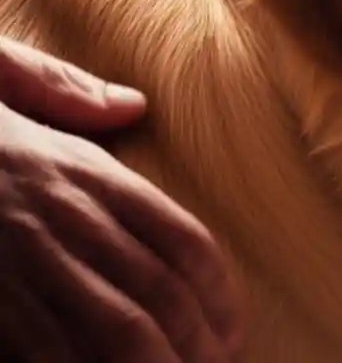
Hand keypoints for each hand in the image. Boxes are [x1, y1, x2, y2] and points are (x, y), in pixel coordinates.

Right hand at [0, 38, 242, 361]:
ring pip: (116, 326)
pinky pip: (48, 348)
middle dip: (199, 342)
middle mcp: (65, 216)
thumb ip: (64, 91)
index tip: (232, 326)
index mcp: (85, 169)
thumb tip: (130, 104)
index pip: (184, 237)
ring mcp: (22, 260)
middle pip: (161, 292)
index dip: (220, 292)